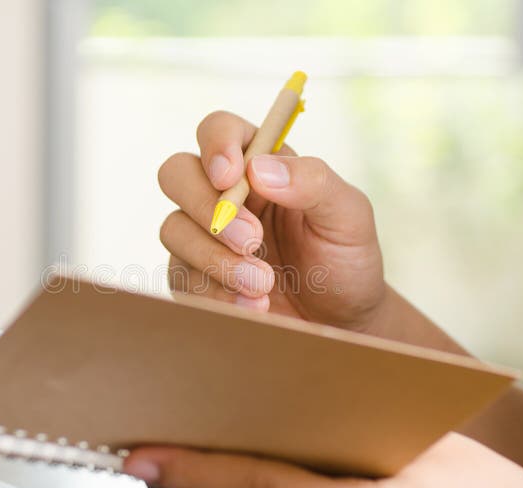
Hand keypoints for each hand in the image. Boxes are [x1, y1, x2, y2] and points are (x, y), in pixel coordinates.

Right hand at [159, 111, 385, 330]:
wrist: (339, 323)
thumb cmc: (345, 260)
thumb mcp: (348, 216)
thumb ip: (313, 183)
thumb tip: (260, 169)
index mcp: (260, 164)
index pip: (219, 130)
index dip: (216, 145)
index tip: (231, 177)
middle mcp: (224, 195)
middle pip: (177, 173)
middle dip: (207, 207)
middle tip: (252, 241)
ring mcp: (204, 236)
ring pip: (174, 229)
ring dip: (216, 259)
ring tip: (264, 285)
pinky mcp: (195, 277)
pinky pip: (182, 277)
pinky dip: (216, 293)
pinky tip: (255, 306)